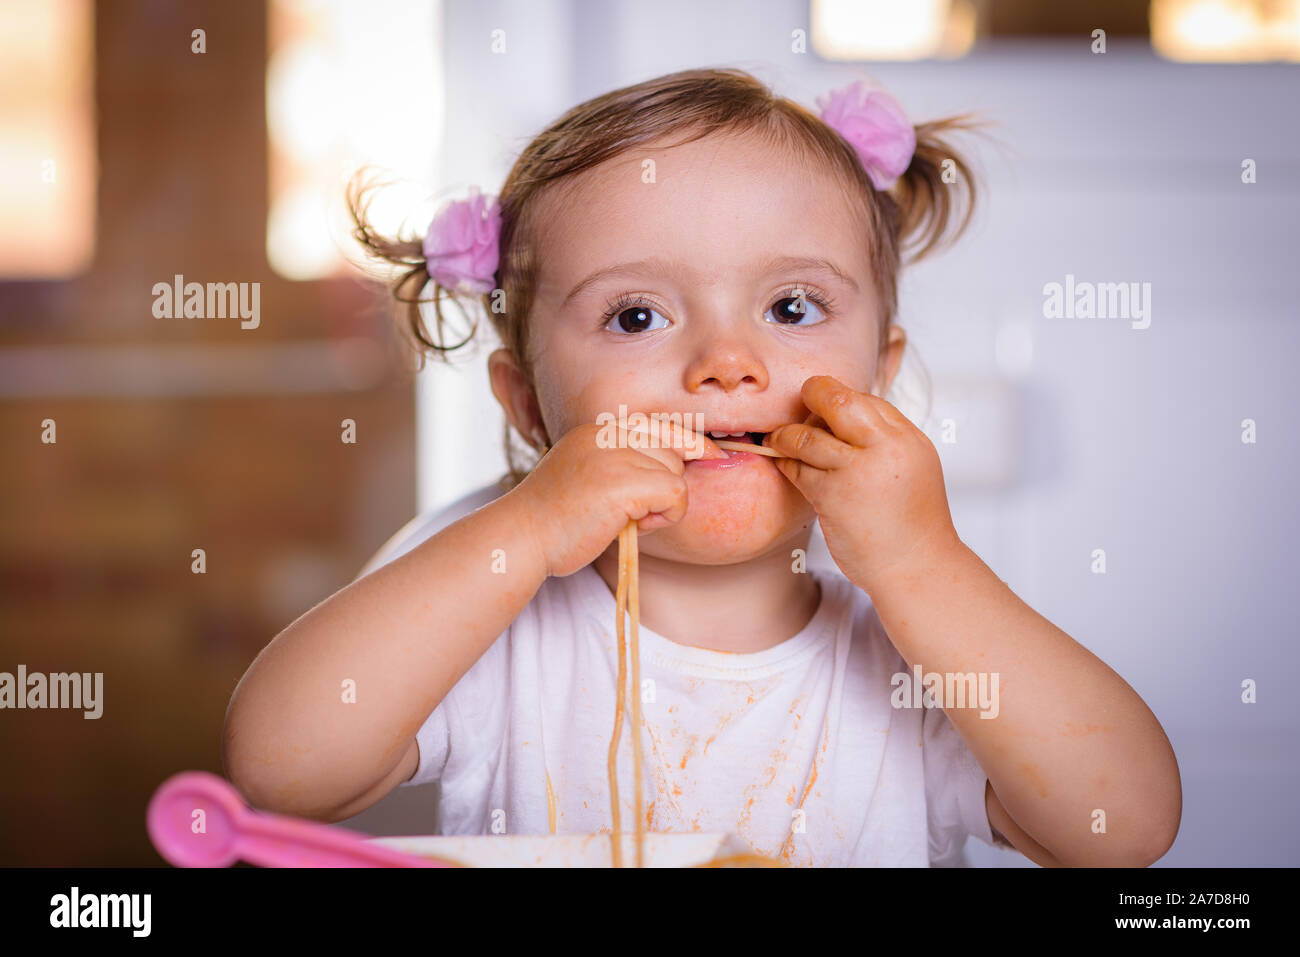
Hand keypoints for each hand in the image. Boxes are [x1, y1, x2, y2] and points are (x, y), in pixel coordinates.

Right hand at [513, 419, 721, 577]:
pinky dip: (664, 516)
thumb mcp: (590, 476)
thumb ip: (625, 464)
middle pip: (673, 449)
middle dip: (664, 484)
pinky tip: (631, 526)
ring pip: (676, 473)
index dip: (691, 443)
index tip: (712, 456)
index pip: (661, 426)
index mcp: (598, 429)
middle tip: (631, 513)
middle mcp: (607, 433)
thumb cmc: (555, 520)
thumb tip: (682, 462)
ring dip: (662, 504)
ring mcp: (614, 454)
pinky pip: (675, 494)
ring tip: (625, 519)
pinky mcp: (623, 482)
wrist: (520, 538)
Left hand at [763, 376, 960, 592]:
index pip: (866, 399)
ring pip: (807, 436)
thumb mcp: (913, 466)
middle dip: (813, 393)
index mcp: (907, 439)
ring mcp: (857, 471)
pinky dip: (785, 463)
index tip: (825, 408)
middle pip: (838, 401)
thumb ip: (884, 440)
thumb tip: (842, 417)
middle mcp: (885, 449)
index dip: (839, 399)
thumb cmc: (912, 522)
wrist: (916, 567)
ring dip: (786, 435)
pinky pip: (797, 469)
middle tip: (801, 399)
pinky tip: (784, 464)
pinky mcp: (832, 496)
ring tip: (778, 439)